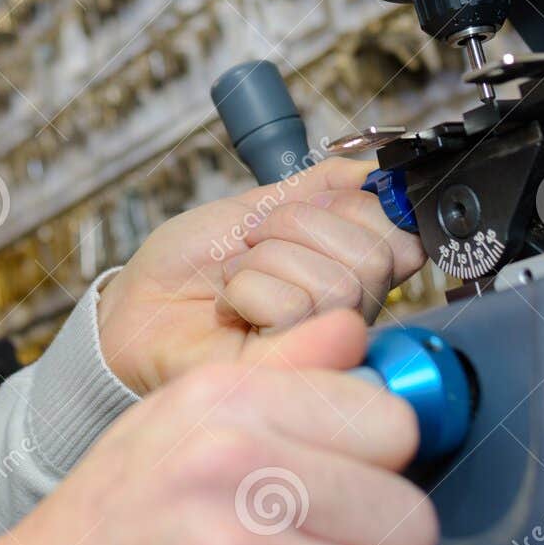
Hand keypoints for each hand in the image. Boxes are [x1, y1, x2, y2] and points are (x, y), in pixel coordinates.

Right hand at [0, 311, 436, 544]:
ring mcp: (238, 543)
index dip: (378, 455)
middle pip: (401, 509)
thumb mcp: (184, 412)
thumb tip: (354, 329)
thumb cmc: (120, 505)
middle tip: (323, 535)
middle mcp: (234, 460)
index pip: (389, 421)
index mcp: (227, 397)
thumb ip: (281, 368)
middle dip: (373, 531)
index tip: (352, 470)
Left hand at [97, 157, 423, 394]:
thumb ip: (324, 185)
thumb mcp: (261, 203)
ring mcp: (324, 345)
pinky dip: (248, 289)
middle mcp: (351, 313)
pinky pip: (296, 308)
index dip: (350, 208)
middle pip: (375, 255)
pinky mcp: (290, 372)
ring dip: (265, 259)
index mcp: (353, 270)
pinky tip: (229, 305)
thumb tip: (377, 172)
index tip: (297, 210)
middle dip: (296, 226)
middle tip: (253, 240)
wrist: (140, 303)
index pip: (402, 231)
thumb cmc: (193, 262)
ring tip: (235, 275)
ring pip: (336, 281)